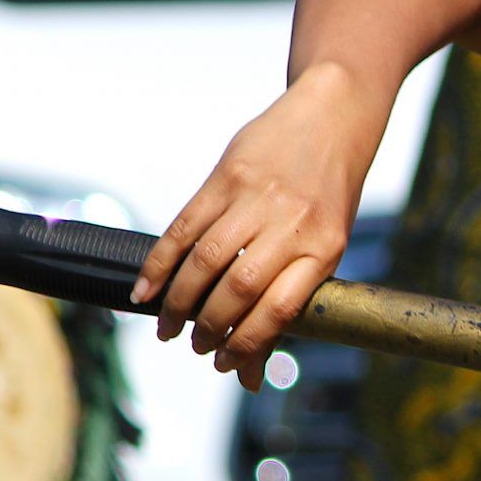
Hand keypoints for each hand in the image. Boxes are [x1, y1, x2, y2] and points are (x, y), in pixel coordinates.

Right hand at [133, 63, 377, 390]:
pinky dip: (160, 262)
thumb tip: (257, 356)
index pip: (281, 307)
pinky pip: (184, 226)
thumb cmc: (331, 191)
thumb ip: (294, 288)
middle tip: (196, 346)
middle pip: (239, 287)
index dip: (250, 343)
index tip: (230, 366)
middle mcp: (293, 223)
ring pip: (206, 260)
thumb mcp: (328, 238)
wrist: (334, 114)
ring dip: (179, 301)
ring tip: (168, 327)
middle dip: (210, 326)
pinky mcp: (227, 175)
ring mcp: (257, 197)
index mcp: (325, 247)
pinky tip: (146, 290)